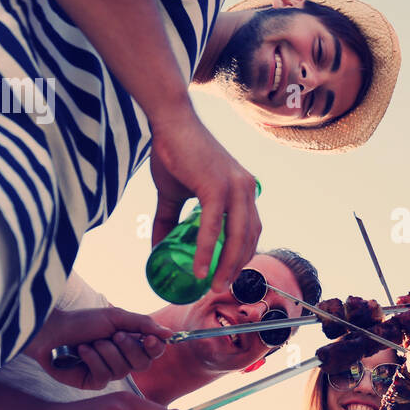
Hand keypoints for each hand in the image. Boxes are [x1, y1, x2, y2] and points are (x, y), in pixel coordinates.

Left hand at [25, 305, 171, 389]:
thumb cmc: (82, 321)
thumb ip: (143, 324)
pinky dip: (94, 361)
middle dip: (129, 348)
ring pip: (123, 370)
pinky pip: (105, 377)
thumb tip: (169, 333)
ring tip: (91, 342)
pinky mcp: (93, 382)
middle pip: (143, 363)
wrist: (51, 331)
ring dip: (106, 352)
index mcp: (130, 342)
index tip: (148, 339)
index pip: (154, 351)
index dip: (154, 348)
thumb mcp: (115, 317)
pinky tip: (82, 352)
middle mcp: (122, 359)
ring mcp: (108, 372)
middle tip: (114, 336)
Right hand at [148, 110, 261, 292]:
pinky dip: (205, 251)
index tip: (230, 273)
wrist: (169, 121)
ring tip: (212, 286)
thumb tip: (157, 249)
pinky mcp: (216, 186)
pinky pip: (213, 227)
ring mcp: (234, 187)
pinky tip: (197, 270)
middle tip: (221, 288)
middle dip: (237, 267)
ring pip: (236, 236)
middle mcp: (246, 188)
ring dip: (225, 266)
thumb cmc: (173, 153)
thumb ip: (171, 222)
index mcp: (244, 189)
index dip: (243, 254)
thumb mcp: (174, 194)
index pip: (252, 229)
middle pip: (249, 238)